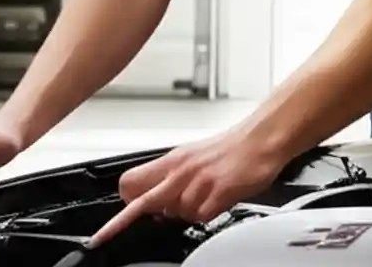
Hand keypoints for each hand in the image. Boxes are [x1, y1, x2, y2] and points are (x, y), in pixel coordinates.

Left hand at [88, 126, 281, 247]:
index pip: (132, 181)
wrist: (260, 140)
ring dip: (187, 214)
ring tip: (203, 198)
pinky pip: (201, 217)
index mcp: (172, 160)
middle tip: (116, 231)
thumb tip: (158, 201)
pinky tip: (216, 202)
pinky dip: (207, 215)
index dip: (124, 202)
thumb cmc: (229, 149)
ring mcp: (198, 183)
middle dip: (128, 219)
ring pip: (177, 214)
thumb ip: (172, 178)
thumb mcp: (192, 157)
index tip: (111, 220)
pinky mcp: (218, 193)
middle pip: (142, 201)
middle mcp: (180, 171)